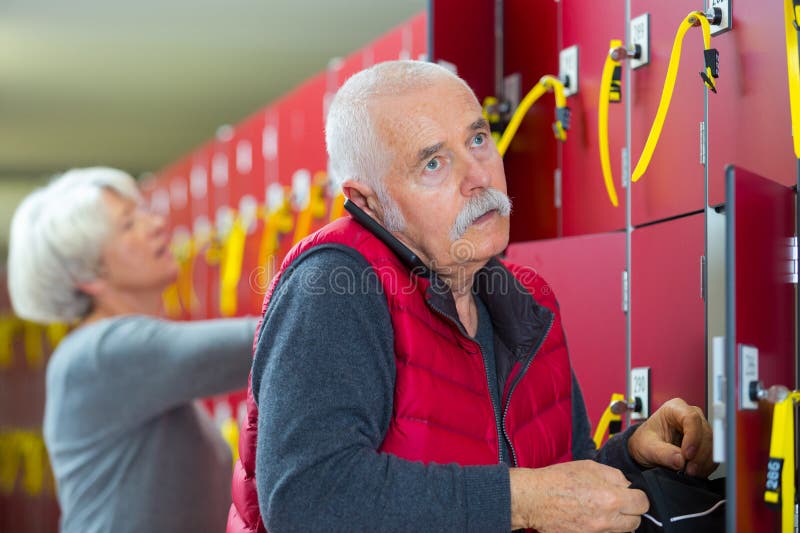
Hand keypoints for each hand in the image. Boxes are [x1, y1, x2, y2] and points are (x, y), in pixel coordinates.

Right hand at [510, 461, 648, 531]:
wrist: (534, 498)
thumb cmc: (558, 479)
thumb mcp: (589, 466)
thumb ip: (614, 475)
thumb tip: (627, 485)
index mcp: (611, 498)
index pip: (642, 503)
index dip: (637, 496)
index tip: (630, 494)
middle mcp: (607, 519)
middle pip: (635, 522)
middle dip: (630, 511)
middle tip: (617, 502)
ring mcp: (596, 532)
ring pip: (622, 531)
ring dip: (618, 521)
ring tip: (602, 510)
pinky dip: (603, 528)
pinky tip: (591, 517)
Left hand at [627, 397, 714, 477]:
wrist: (647, 448)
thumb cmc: (646, 440)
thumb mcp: (648, 447)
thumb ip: (662, 453)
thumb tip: (680, 461)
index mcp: (674, 409)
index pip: (691, 418)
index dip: (693, 437)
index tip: (687, 455)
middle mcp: (690, 416)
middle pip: (705, 432)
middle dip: (699, 454)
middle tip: (689, 469)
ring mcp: (700, 428)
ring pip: (712, 444)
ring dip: (704, 461)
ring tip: (691, 472)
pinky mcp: (705, 442)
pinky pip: (713, 454)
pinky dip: (706, 465)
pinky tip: (696, 471)